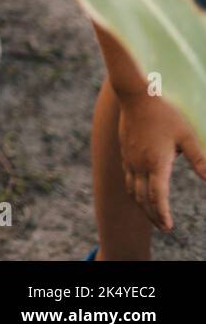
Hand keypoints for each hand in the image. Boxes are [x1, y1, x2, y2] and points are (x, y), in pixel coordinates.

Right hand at [115, 90, 205, 231]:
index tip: (168, 226)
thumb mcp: (187, 136)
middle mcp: (139, 164)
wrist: (135, 96)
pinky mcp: (125, 153)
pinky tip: (140, 192)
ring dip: (142, 205)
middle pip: (142, 198)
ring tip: (152, 214)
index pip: (157, 196)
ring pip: (132, 190)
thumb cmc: (165, 114)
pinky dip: (134, 191)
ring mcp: (130, 159)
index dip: (162, 213)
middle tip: (164, 227)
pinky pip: (127, 178)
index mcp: (156, 162)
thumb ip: (199, 159)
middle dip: (152, 215)